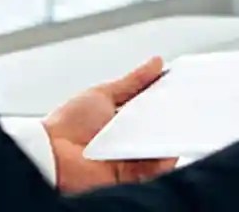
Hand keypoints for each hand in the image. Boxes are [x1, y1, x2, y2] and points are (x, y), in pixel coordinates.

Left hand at [42, 57, 177, 192]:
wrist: (51, 154)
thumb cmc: (68, 124)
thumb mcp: (103, 94)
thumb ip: (132, 82)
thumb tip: (156, 64)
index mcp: (121, 118)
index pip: (152, 108)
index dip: (167, 99)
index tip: (183, 89)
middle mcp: (127, 138)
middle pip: (158, 128)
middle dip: (173, 119)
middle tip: (188, 108)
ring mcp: (129, 157)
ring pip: (159, 148)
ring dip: (170, 139)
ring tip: (180, 126)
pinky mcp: (130, 175)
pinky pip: (154, 169)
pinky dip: (163, 160)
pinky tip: (169, 149)